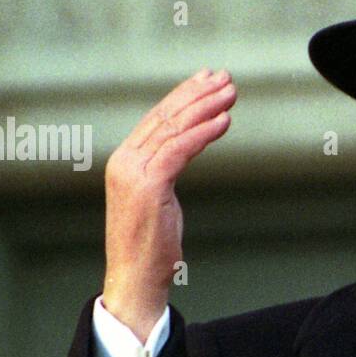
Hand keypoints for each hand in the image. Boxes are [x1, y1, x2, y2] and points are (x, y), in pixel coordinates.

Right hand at [102, 68, 235, 340]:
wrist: (135, 278)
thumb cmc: (150, 245)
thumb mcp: (157, 198)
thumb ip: (163, 170)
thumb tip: (181, 150)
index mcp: (124, 161)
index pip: (157, 119)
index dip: (184, 96)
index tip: (208, 81)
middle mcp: (124, 161)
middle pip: (165, 117)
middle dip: (198, 94)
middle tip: (226, 78)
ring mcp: (133, 173)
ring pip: (174, 129)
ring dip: (205, 107)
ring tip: (231, 94)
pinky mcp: (148, 187)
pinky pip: (179, 151)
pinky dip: (203, 133)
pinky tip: (224, 121)